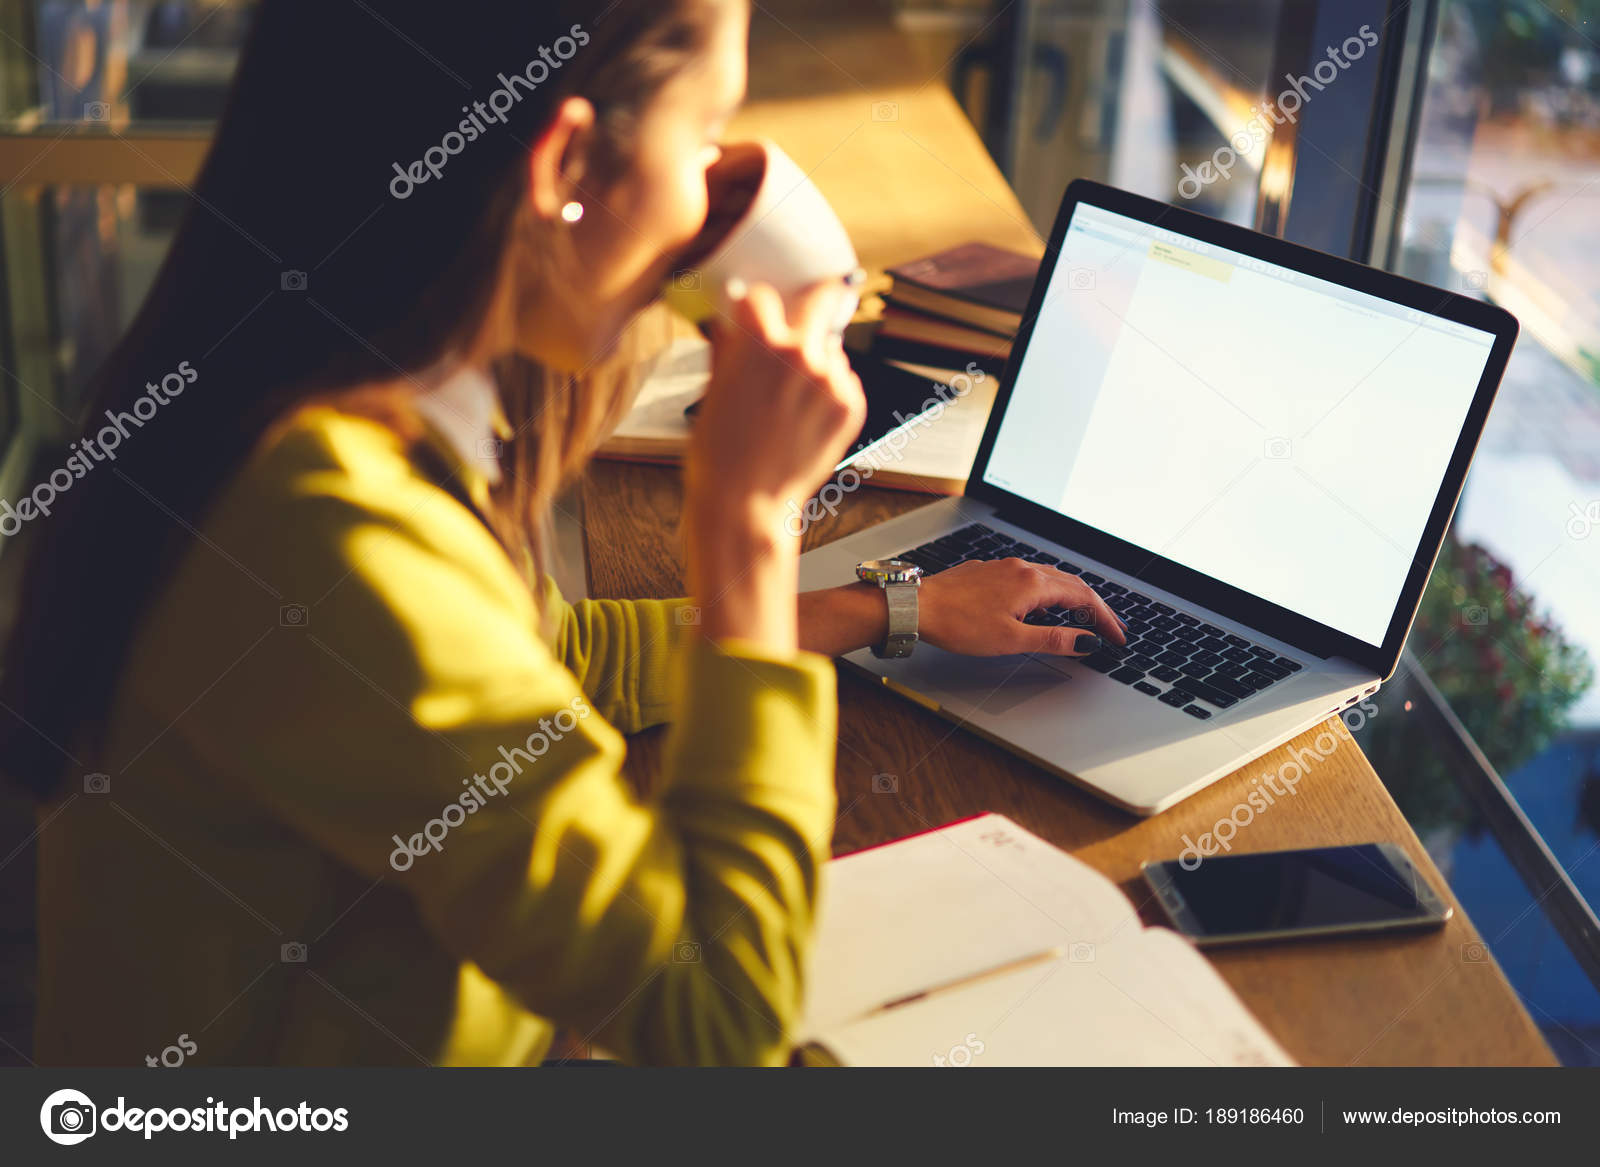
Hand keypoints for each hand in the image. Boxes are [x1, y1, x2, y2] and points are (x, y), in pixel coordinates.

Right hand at [686, 279, 864, 536]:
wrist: (746, 503)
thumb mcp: (713, 390)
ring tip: (791, 397)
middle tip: (812, 306)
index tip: (756, 314)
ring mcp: (830, 382)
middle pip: (821, 297)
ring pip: (831, 347)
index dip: (755, 306)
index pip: (763, 295)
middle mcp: (801, 355)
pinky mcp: (850, 407)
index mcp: (759, 344)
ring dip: (817, 359)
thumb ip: (728, 346)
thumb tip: (730, 316)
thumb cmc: (720, 453)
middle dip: (816, 298)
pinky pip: (843, 381)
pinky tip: (803, 417)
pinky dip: (829, 391)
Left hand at [918, 559, 1126, 656]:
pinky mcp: (990, 572)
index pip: (1084, 598)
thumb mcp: (1011, 639)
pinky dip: (1048, 593)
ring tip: (1082, 618)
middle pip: (1072, 584)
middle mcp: (1022, 568)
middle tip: (1109, 628)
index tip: (1117, 636)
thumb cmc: (958, 623)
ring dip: (1072, 597)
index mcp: (1033, 584)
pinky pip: (1029, 578)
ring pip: (1051, 579)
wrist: (917, 606)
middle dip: (1094, 607)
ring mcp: (1005, 567)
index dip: (1104, 618)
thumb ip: (1053, 639)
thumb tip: (1086, 641)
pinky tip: (1041, 607)